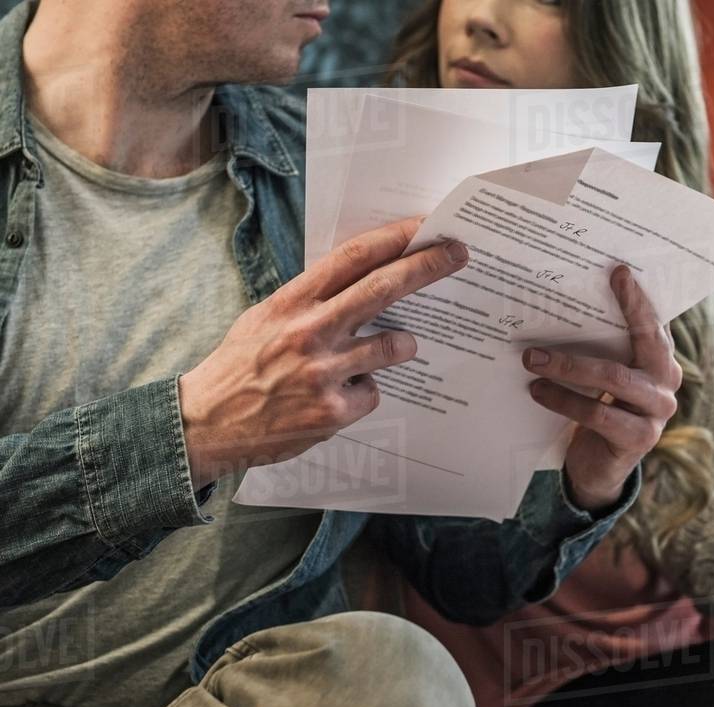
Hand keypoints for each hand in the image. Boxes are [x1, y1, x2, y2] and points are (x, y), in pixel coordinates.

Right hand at [179, 218, 468, 487]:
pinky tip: (338, 397)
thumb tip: (361, 277)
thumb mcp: (266, 318)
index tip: (424, 225)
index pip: (351, 258)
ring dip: (400, 345)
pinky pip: (373, 392)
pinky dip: (364, 392)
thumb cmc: (240, 367)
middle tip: (457, 253)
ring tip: (390, 348)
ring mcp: (323, 372)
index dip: (392, 238)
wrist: (205, 423)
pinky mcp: (333, 410)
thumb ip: (311, 299)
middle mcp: (309, 331)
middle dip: (426, 267)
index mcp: (292, 302)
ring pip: (393, 346)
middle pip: (383, 288)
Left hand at [522, 265, 681, 511]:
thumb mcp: (604, 374)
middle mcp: (668, 380)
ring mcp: (658, 411)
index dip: (638, 298)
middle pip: (641, 343)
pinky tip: (538, 392)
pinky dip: (564, 401)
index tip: (619, 272)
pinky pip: (599, 414)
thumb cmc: (601, 407)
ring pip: (614, 377)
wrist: (601, 466)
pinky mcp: (640, 439)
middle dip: (596, 329)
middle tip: (549, 324)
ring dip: (567, 367)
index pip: (653, 322)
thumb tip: (558, 306)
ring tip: (530, 360)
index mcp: (661, 357)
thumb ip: (600, 347)